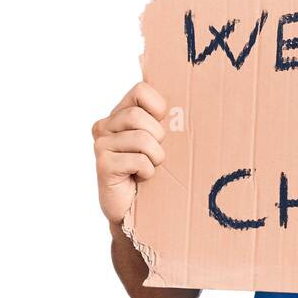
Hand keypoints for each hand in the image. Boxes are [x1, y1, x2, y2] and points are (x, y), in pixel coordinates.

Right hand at [93, 82, 167, 225]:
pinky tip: (140, 177)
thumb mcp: (159, 139)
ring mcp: (101, 145)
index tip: (161, 124)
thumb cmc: (152, 168)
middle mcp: (104, 126)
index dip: (158, 107)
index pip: (141, 90)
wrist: (136, 207)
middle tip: (153, 153)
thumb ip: (163, 118)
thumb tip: (196, 94)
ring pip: (142, 138)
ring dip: (155, 156)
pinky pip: (139, 160)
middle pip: (138, 115)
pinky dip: (148, 171)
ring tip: (149, 166)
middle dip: (157, 136)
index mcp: (119, 114)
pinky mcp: (103, 165)